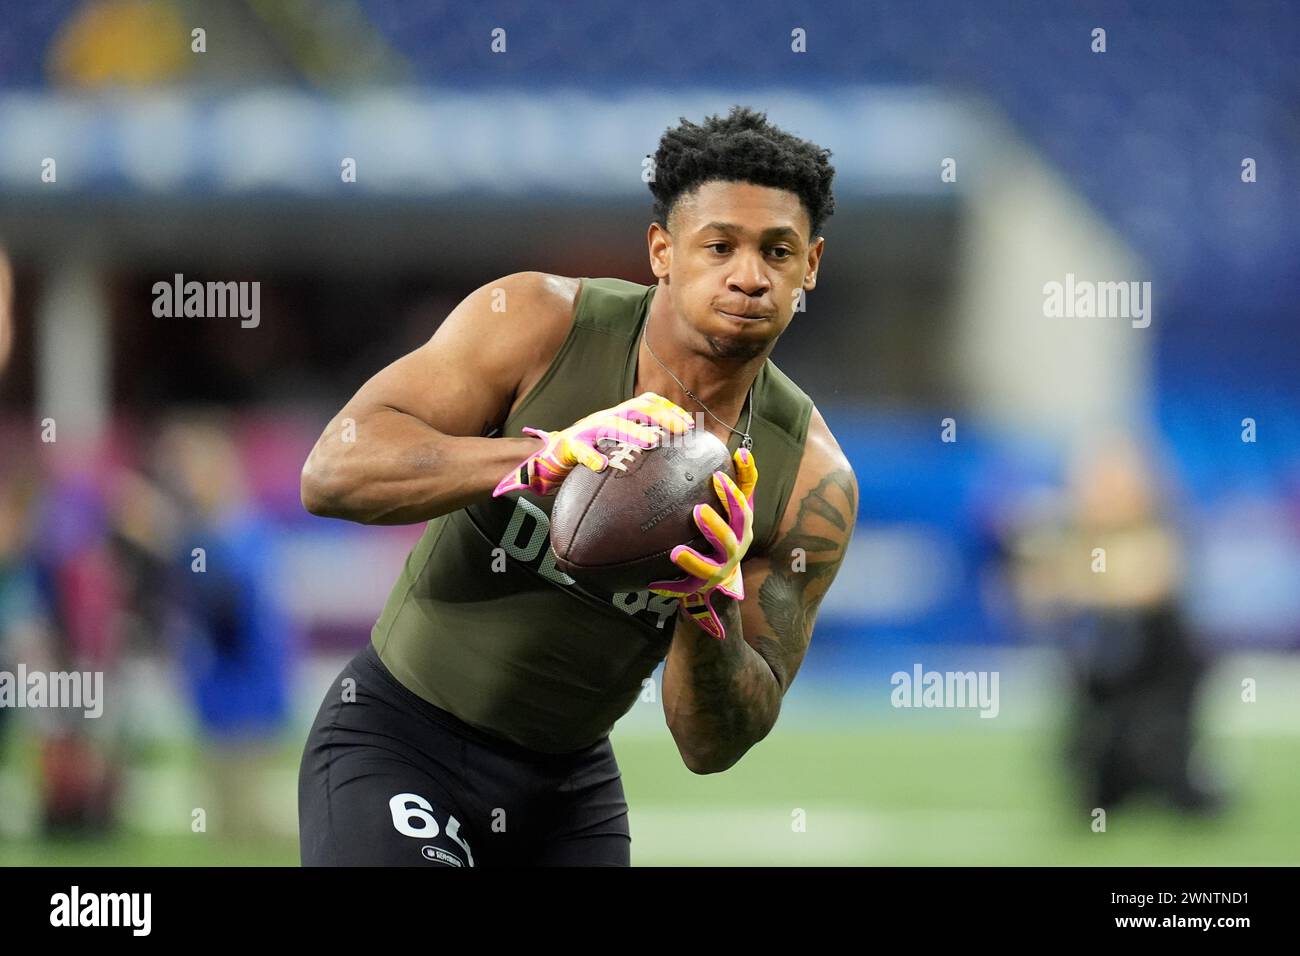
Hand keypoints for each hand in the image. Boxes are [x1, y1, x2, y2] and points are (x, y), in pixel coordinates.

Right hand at [492, 392, 693, 496]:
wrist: (544, 460)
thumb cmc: (586, 455)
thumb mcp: (613, 446)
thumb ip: (634, 446)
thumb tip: (670, 457)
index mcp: (616, 417)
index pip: (646, 403)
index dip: (668, 409)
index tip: (690, 423)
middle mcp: (603, 419)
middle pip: (635, 409)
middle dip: (661, 416)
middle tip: (683, 429)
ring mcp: (586, 430)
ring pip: (611, 426)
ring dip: (633, 432)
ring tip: (652, 441)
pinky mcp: (568, 447)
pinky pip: (580, 450)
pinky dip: (591, 457)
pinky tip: (601, 465)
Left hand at [648, 446, 757, 639]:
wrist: (720, 578)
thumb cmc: (727, 532)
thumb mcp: (738, 508)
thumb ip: (743, 480)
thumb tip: (743, 451)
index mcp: (742, 528)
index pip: (742, 510)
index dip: (733, 494)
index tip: (718, 476)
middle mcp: (734, 551)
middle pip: (729, 540)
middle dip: (716, 527)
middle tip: (698, 511)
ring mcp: (718, 571)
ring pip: (709, 569)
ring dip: (695, 561)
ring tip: (677, 553)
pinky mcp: (700, 588)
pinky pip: (685, 590)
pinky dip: (671, 587)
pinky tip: (652, 583)